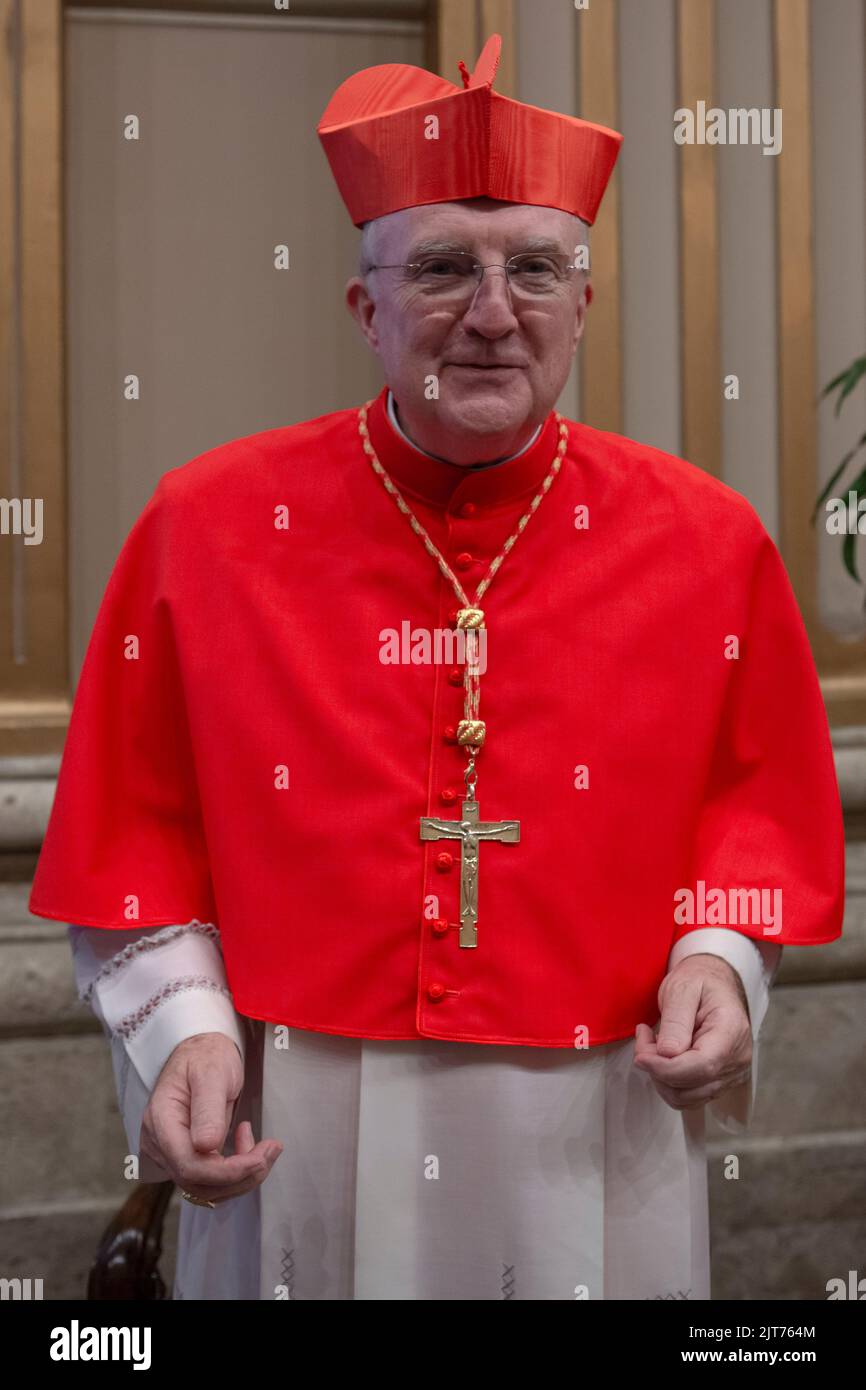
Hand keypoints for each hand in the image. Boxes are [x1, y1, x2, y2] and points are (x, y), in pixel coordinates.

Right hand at [140, 1031, 281, 1203]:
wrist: (202, 1053)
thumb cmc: (206, 1057)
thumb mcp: (212, 1073)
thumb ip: (208, 1108)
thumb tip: (205, 1146)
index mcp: (161, 1120)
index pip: (189, 1165)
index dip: (226, 1172)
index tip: (259, 1158)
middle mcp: (158, 1143)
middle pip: (197, 1182)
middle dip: (239, 1175)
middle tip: (271, 1150)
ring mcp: (168, 1153)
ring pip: (204, 1187)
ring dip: (240, 1176)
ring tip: (264, 1146)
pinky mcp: (183, 1157)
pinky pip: (208, 1179)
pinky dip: (233, 1171)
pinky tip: (245, 1144)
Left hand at [633, 953, 752, 1110]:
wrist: (714, 983)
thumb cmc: (699, 981)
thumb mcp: (682, 989)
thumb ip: (676, 1021)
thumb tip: (668, 1055)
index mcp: (731, 1030)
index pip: (702, 1066)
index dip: (665, 1068)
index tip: (640, 1056)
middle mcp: (737, 1058)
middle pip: (692, 1086)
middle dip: (657, 1069)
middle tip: (644, 1038)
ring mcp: (731, 1073)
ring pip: (686, 1098)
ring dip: (660, 1076)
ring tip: (653, 1044)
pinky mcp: (720, 1081)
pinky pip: (689, 1096)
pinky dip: (668, 1081)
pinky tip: (664, 1056)